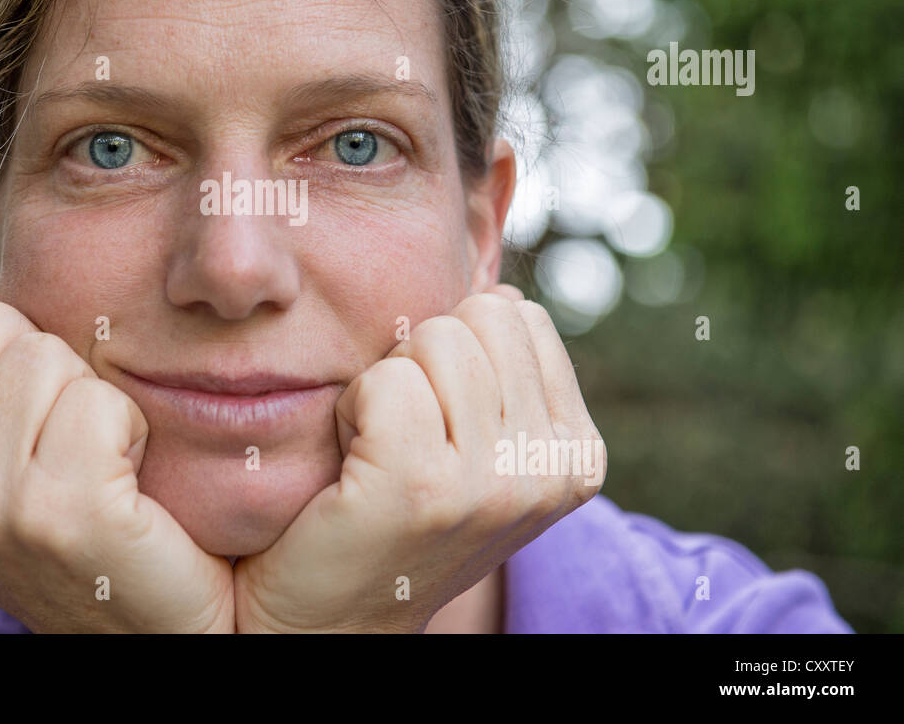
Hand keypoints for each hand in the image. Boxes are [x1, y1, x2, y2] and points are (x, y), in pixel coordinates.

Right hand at [0, 280, 235, 632]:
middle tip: (67, 449)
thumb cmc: (68, 521)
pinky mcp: (56, 515)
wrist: (140, 622)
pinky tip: (125, 488)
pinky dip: (128, 429)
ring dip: (90, 402)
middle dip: (48, 371)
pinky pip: (99, 402)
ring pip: (46, 356)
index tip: (27, 435)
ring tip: (95, 470)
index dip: (8, 362)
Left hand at [232, 284, 605, 632]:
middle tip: (400, 436)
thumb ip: (503, 371)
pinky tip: (352, 467)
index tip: (437, 425)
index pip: (518, 314)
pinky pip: (385, 381)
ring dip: (385, 385)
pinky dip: (352, 409)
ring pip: (432, 338)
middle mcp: (553, 470)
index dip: (455, 352)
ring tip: (378, 453)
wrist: (330, 616)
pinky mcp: (426, 489)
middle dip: (422, 360)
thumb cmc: (391, 508)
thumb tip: (499, 292)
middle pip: (478, 315)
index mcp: (577, 453)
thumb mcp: (478, 442)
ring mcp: (496, 484)